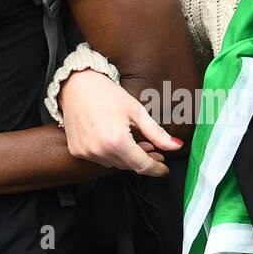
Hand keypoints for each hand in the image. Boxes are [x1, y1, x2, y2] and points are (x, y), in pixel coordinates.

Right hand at [57, 70, 180, 174]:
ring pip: (115, 164)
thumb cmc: (107, 94)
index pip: (142, 166)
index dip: (156, 169)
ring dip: (127, 158)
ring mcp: (86, 152)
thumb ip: (156, 133)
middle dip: (144, 160)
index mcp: (117, 141)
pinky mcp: (77, 151)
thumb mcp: (136, 111)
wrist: (75, 84)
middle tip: (154, 151)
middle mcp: (99, 150)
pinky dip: (110, 154)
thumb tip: (176, 146)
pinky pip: (100, 159)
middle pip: (129, 166)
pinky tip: (115, 141)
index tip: (165, 169)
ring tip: (135, 143)